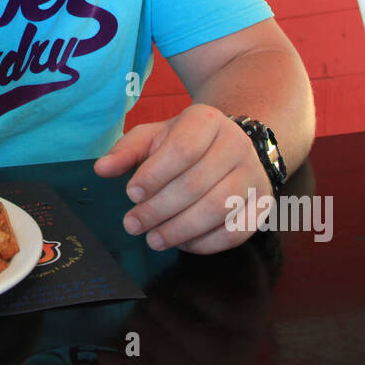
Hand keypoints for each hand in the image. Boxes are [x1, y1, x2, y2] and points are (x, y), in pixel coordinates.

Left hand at [93, 104, 273, 253]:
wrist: (232, 144)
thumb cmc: (185, 142)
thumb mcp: (154, 137)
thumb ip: (127, 151)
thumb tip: (102, 169)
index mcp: (207, 121)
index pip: (183, 150)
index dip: (154, 176)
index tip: (131, 194)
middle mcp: (236, 145)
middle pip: (197, 185)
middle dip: (159, 210)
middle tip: (133, 225)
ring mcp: (254, 175)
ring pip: (217, 210)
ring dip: (180, 230)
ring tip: (153, 239)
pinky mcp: (263, 204)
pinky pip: (237, 231)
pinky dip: (207, 243)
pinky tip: (183, 244)